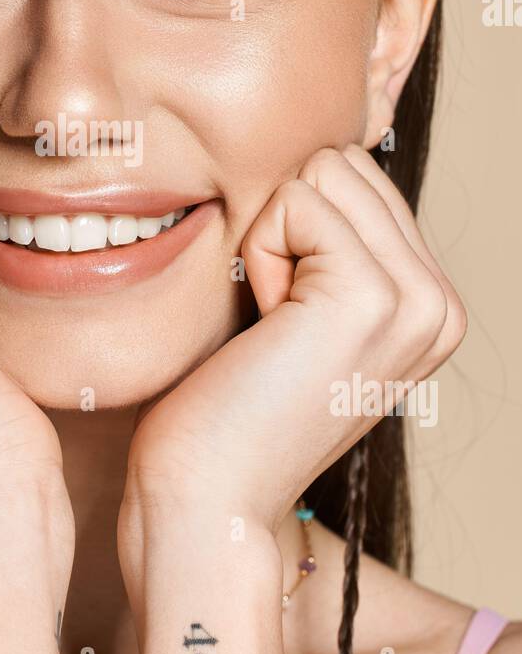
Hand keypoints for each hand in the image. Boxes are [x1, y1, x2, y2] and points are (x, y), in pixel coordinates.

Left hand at [121, 144, 466, 534]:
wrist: (211, 494)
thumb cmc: (231, 402)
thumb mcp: (305, 311)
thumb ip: (336, 244)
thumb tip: (325, 159)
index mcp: (433, 305)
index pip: (357, 179)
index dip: (296, 232)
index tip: (287, 318)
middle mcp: (441, 305)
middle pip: (342, 166)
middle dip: (286, 228)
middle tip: (275, 322)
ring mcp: (417, 302)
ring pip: (321, 174)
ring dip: (272, 240)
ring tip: (273, 326)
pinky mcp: (373, 295)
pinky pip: (295, 200)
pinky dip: (259, 254)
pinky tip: (265, 326)